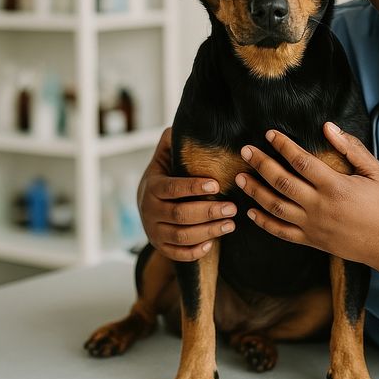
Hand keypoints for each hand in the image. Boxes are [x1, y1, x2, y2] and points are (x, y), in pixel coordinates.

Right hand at [137, 127, 237, 260]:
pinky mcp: (161, 247)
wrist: (145, 206)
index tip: (216, 184)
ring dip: (208, 231)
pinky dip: (196, 251)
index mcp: (151, 187)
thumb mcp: (164, 158)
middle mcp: (150, 211)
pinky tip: (213, 242)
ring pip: (181, 236)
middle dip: (208, 211)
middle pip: (180, 215)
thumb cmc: (164, 176)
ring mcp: (154, 232)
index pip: (172, 188)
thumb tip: (184, 124)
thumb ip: (171, 142)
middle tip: (233, 207)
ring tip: (231, 223)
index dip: (193, 187)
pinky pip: (178, 254)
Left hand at [236, 122, 378, 268]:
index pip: (301, 161)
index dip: (283, 145)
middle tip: (245, 151)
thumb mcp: (374, 171)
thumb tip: (328, 127)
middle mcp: (319, 205)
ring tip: (240, 177)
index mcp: (335, 186)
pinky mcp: (310, 241)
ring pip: (275, 206)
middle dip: (260, 164)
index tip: (269, 134)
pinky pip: (281, 232)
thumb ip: (351, 147)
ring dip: (255, 191)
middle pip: (281, 181)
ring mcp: (312, 225)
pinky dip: (263, 222)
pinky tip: (251, 211)